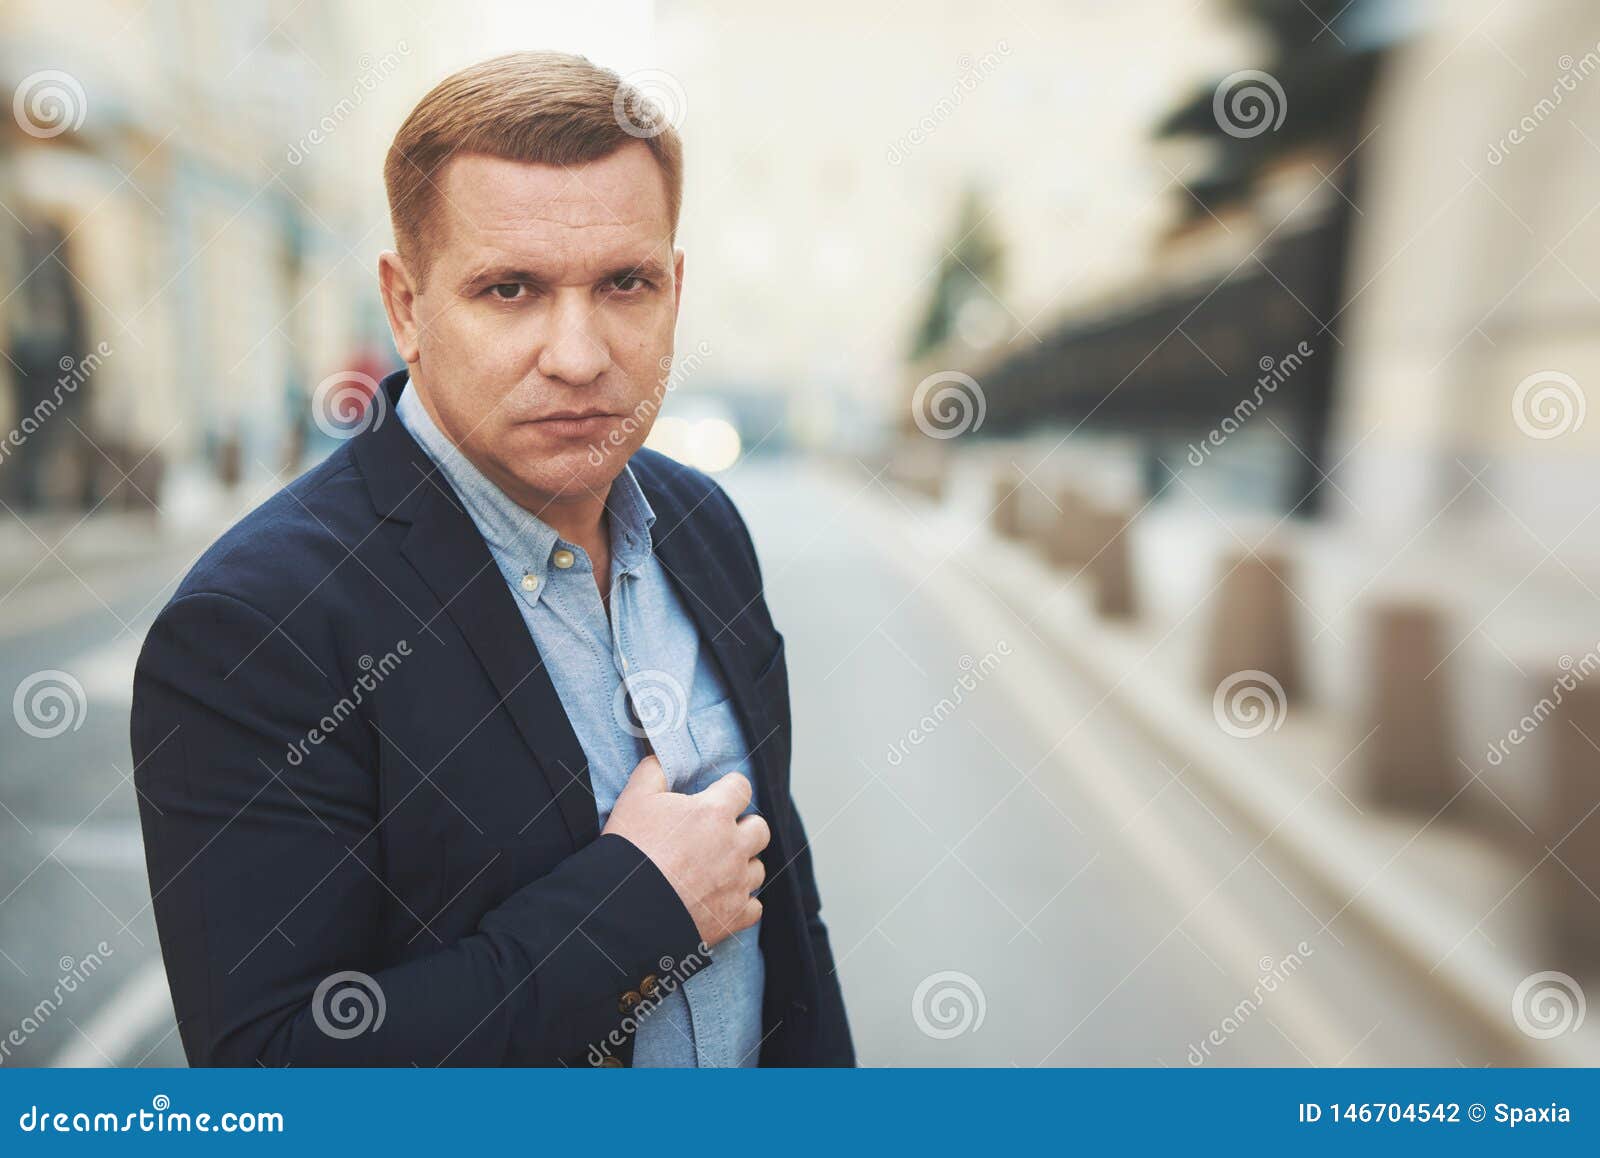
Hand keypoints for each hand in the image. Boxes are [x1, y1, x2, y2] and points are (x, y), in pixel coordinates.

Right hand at [603, 755, 767, 946]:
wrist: (622, 909)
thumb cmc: (630, 850)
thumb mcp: (635, 798)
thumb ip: (655, 770)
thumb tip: (663, 755)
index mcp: (714, 812)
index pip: (741, 787)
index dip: (728, 789)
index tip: (717, 796)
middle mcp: (733, 846)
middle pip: (759, 828)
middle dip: (743, 827)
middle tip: (718, 834)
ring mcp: (736, 883)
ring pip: (758, 868)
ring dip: (742, 865)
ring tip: (716, 868)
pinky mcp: (733, 916)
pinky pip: (754, 906)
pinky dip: (741, 901)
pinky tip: (721, 898)